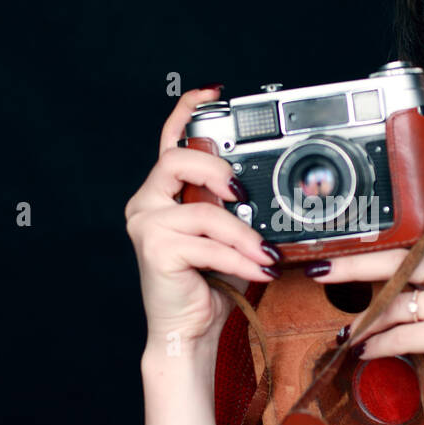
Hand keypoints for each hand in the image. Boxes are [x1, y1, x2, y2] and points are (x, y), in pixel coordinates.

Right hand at [124, 86, 281, 353]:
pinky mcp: (154, 250)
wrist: (188, 332)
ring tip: (267, 254)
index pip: (170, 140)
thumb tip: (277, 192)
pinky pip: (207, 245)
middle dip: (218, 171)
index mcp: (163, 193)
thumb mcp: (230, 236)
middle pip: (177, 159)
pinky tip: (260, 271)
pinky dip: (240, 259)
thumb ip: (239, 210)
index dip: (188, 111)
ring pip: (203, 212)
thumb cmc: (210, 284)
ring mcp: (146, 225)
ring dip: (243, 235)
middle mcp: (146, 202)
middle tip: (246, 196)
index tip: (213, 92)